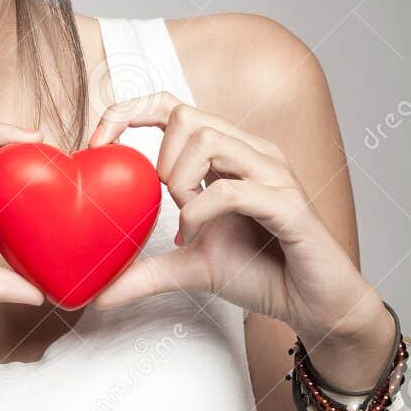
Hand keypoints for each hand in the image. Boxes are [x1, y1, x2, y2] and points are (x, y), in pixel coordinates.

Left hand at [86, 92, 393, 382]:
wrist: (313, 305)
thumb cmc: (261, 273)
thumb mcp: (189, 268)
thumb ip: (145, 272)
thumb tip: (99, 293)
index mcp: (227, 155)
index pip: (172, 105)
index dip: (128, 112)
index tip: (97, 145)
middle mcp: (251, 152)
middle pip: (186, 114)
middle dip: (158, 158)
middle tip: (162, 203)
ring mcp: (273, 174)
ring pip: (209, 140)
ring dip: (180, 181)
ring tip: (185, 220)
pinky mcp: (287, 204)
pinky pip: (232, 189)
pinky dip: (201, 211)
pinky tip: (194, 235)